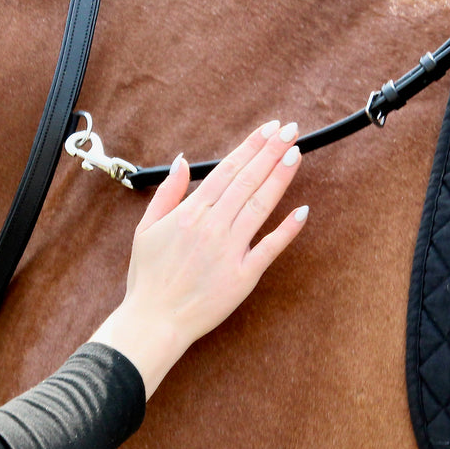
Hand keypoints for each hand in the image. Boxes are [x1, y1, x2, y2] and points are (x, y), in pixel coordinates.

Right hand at [91, 119, 307, 397]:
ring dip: (279, 178)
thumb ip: (168, 192)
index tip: (269, 128)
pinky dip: (287, 230)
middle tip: (291, 130)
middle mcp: (212, 226)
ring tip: (296, 154)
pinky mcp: (243, 276)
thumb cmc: (149, 276)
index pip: (227, 169)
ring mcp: (229, 251)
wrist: (154, 320)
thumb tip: (182, 160)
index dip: (251, 146)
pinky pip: (269, 249)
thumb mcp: (146, 228)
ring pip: (260, 206)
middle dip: (271, 152)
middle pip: (247, 181)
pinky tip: (303, 210)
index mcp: (190, 212)